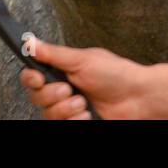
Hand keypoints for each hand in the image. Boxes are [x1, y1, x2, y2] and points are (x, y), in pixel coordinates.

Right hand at [19, 38, 147, 119]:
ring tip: (84, 104)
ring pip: (47, 115)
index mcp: (62, 72)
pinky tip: (87, 115)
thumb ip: (55, 54)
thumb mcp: (83, 60)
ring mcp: (68, 110)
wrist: (136, 99)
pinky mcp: (74, 122)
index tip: (39, 79)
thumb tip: (32, 42)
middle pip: (36, 98)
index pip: (32, 77)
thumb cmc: (116, 75)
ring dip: (66, 109)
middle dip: (53, 95)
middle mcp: (62, 91)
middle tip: (70, 89)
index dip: (31, 79)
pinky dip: (74, 121)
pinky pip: (60, 125)